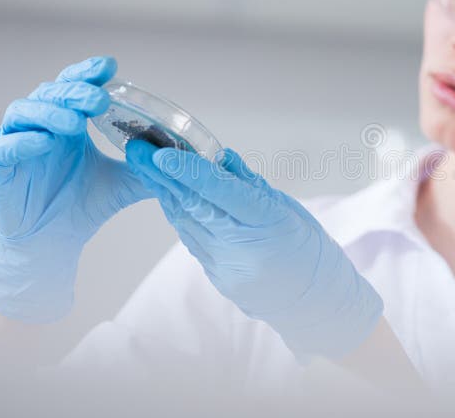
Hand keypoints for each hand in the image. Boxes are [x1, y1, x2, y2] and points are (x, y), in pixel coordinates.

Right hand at [0, 57, 150, 322]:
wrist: (54, 242)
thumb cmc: (83, 204)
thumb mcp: (124, 183)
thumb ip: (149, 167)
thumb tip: (185, 158)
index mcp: (69, 122)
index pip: (74, 85)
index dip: (87, 72)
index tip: (110, 66)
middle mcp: (41, 125)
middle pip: (51, 92)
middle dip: (75, 91)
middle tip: (99, 98)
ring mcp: (18, 143)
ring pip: (24, 111)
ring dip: (50, 112)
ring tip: (76, 123)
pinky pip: (4, 146)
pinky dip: (24, 141)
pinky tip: (45, 141)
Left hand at [125, 140, 383, 359]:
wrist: (318, 305)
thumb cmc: (311, 251)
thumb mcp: (290, 210)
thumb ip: (251, 185)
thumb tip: (220, 157)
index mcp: (268, 224)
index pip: (221, 192)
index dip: (189, 171)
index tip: (161, 152)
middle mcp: (242, 248)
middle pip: (193, 205)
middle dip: (161, 175)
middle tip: (136, 149)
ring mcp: (227, 268)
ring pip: (186, 223)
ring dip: (164, 192)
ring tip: (144, 165)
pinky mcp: (218, 279)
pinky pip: (193, 240)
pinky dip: (179, 215)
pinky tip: (167, 194)